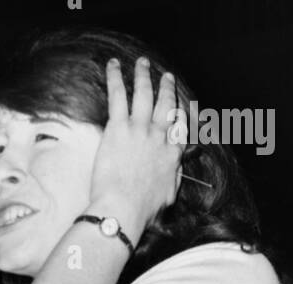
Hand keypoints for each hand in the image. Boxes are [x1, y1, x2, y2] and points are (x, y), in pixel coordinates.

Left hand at [86, 58, 184, 242]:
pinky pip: (118, 96)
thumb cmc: (142, 211)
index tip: (177, 106)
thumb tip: (174, 172)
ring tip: (143, 62)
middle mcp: (159, 137)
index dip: (179, 113)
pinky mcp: (119, 127)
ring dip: (144, 75)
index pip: (180, 127)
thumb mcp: (168, 197)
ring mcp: (140, 129)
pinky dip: (115, 78)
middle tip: (166, 76)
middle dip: (166, 88)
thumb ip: (173, 180)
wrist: (122, 209)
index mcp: (172, 154)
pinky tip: (113, 65)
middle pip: (166, 105)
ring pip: (144, 94)